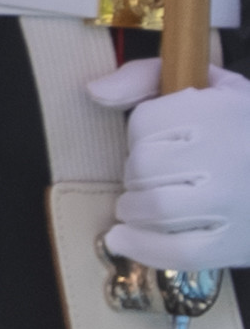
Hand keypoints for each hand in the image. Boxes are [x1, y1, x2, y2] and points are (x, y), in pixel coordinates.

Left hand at [92, 60, 249, 271]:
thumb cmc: (249, 130)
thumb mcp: (213, 86)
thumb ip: (147, 77)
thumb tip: (95, 91)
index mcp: (223, 111)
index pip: (145, 122)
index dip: (141, 133)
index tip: (160, 140)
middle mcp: (229, 156)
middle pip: (143, 165)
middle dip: (135, 171)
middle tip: (151, 176)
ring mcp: (234, 204)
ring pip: (154, 207)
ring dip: (133, 208)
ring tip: (138, 206)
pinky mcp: (236, 245)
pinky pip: (176, 252)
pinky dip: (141, 247)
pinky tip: (123, 239)